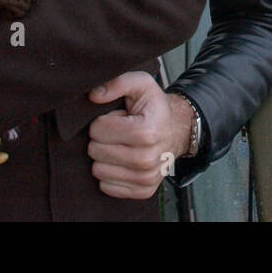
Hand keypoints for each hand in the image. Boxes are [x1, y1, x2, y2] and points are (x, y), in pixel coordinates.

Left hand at [86, 72, 192, 198]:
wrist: (177, 130)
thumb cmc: (154, 108)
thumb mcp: (141, 84)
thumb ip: (117, 82)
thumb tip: (94, 95)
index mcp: (146, 131)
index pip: (98, 130)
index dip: (102, 121)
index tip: (117, 118)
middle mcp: (147, 159)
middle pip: (95, 151)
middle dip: (101, 139)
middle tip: (118, 132)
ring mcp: (146, 178)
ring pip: (98, 171)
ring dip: (105, 157)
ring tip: (121, 145)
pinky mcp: (142, 190)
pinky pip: (106, 187)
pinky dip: (110, 173)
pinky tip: (122, 161)